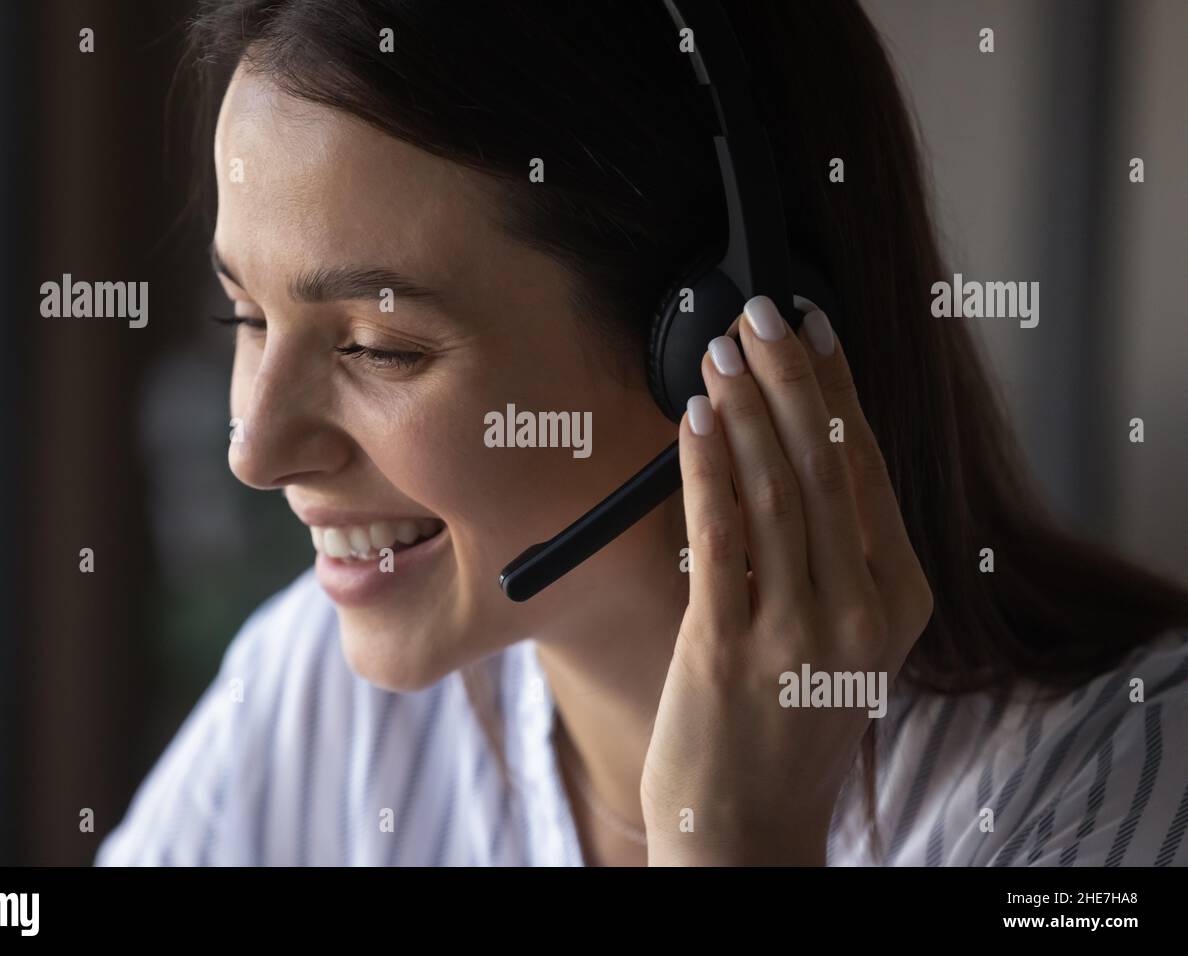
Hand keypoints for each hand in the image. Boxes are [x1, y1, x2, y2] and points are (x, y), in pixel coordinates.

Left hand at [640, 296, 933, 865]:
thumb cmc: (787, 721)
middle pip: (825, 463)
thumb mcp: (839, 636)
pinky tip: (699, 418)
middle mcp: (862, 611)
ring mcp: (800, 632)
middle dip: (789, 375)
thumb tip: (788, 442)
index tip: (813, 326)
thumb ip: (831, 551)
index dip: (837, 387)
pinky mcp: (729, 647)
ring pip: (776, 488)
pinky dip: (709, 467)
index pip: (866, 466)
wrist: (750, 825)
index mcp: (898, 597)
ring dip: (747, 406)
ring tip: (721, 348)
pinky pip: (720, 535)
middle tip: (760, 310)